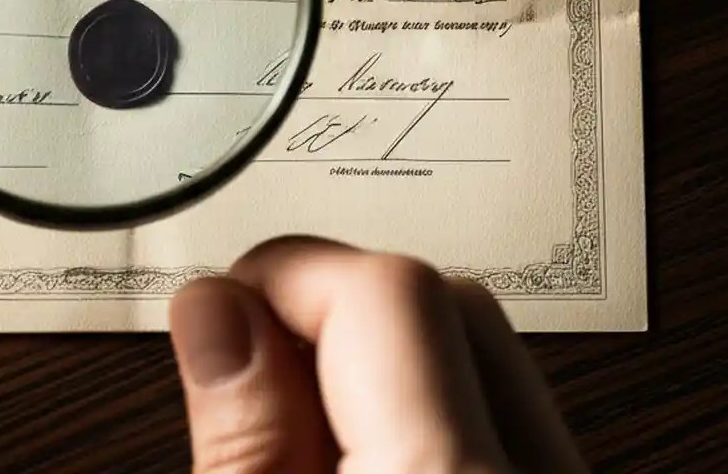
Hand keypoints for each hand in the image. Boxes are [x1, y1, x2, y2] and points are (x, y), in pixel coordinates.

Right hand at [167, 235, 587, 473]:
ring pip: (489, 357)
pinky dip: (430, 412)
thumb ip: (243, 439)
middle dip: (335, 306)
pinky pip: (510, 420)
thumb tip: (217, 315)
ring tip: (299, 430)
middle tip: (252, 364)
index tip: (221, 309)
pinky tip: (357, 457)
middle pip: (452, 306)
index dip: (283, 273)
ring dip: (382, 362)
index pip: (387, 289)